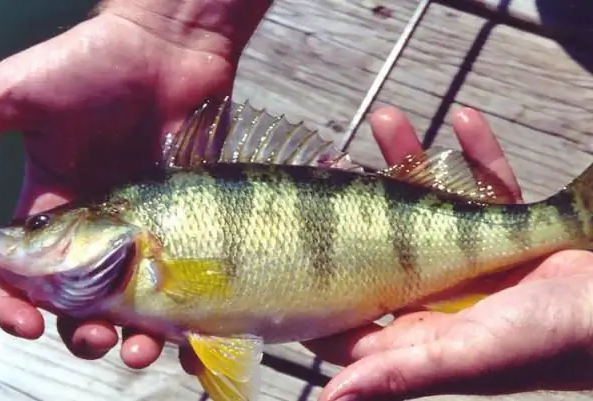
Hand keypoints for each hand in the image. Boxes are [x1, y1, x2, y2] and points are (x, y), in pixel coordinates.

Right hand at [0, 4, 248, 368]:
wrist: (168, 46)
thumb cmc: (92, 63)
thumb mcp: (20, 94)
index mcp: (49, 205)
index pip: (21, 271)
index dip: (15, 303)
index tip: (25, 325)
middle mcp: (96, 225)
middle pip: (79, 300)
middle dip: (81, 330)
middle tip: (97, 340)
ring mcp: (144, 226)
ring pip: (133, 299)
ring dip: (130, 334)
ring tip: (140, 348)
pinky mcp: (185, 223)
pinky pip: (183, 278)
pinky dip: (183, 313)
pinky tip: (186, 333)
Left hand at [305, 107, 592, 399]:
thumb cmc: (551, 340)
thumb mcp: (468, 354)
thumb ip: (399, 371)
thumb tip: (330, 398)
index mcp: (417, 325)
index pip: (352, 308)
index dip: (320, 279)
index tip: (291, 241)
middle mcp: (437, 292)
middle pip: (381, 242)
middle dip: (358, 198)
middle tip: (336, 159)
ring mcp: (471, 259)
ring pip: (428, 202)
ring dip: (410, 158)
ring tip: (387, 119)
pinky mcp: (507, 234)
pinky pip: (486, 186)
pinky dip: (479, 155)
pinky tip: (467, 122)